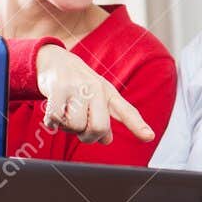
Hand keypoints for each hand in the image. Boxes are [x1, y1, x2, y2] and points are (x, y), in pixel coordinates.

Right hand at [35, 45, 154, 143]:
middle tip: (80, 130)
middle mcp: (96, 89)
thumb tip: (106, 140)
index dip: (138, 126)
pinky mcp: (58, 88)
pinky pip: (55, 118)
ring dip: (67, 127)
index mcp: (109, 93)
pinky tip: (53, 114)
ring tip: (66, 114)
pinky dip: (52, 123)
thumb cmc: (79, 83)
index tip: (149, 137)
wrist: (54, 60)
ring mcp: (78, 87)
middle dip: (87, 137)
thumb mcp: (97, 97)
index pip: (127, 111)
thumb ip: (104, 119)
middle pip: (98, 128)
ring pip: (75, 126)